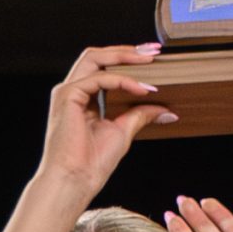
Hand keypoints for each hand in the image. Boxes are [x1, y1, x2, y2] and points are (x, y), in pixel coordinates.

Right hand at [33, 43, 171, 201]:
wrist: (74, 181)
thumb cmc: (91, 163)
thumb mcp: (123, 132)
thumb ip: (140, 115)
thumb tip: (165, 109)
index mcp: (83, 98)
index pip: (104, 68)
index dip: (127, 60)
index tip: (153, 58)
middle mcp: (73, 91)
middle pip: (97, 56)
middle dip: (126, 51)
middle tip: (153, 51)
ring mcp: (68, 92)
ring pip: (95, 58)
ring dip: (124, 56)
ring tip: (149, 61)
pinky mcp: (68, 96)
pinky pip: (99, 79)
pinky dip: (123, 81)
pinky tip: (142, 89)